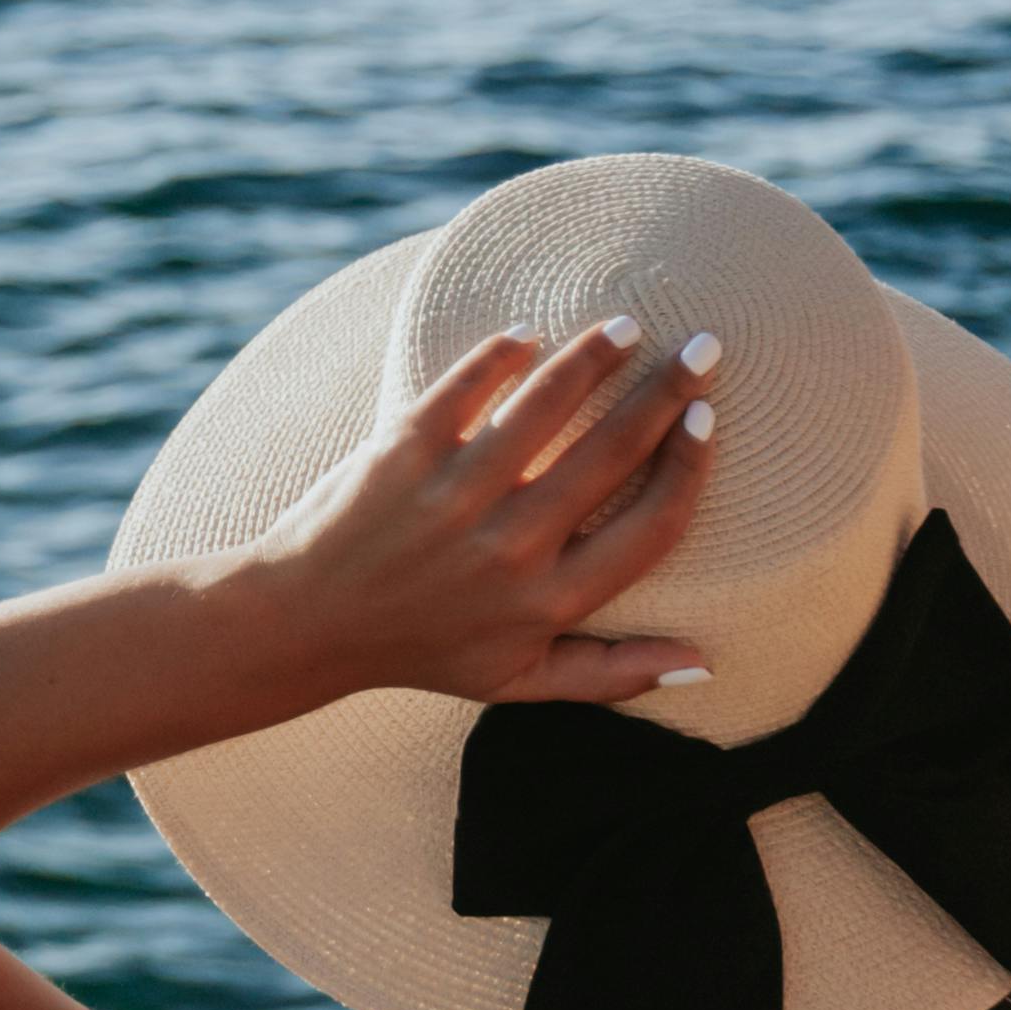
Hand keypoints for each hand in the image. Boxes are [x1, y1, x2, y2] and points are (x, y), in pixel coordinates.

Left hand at [247, 322, 717, 711]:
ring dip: (597, 356)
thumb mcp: (516, 682)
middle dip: (668, 391)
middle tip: (703, 348)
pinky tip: (531, 334)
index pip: (654, 525)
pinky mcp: (402, 450)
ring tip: (627, 327)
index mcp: (549, 601)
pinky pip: (467, 384)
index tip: (707, 419)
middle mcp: (510, 547)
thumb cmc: (420, 650)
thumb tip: (702, 662)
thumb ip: (609, 674)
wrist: (303, 622)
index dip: (689, 466)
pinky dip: (503, 353)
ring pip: (547, 404)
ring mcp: (454, 494)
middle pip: (614, 451)